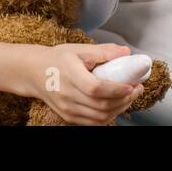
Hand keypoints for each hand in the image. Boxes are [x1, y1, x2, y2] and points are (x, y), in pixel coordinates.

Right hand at [23, 43, 144, 124]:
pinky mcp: (68, 117)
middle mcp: (67, 95)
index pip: (96, 88)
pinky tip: (117, 105)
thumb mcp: (79, 49)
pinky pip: (93, 122)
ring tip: (130, 96)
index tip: (133, 84)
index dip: (117, 89)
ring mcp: (67, 109)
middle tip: (137, 89)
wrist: (34, 73)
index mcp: (70, 74)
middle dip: (124, 99)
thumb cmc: (58, 59)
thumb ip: (103, 51)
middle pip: (101, 105)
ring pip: (100, 116)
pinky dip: (109, 116)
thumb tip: (126, 53)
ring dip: (120, 109)